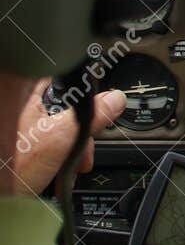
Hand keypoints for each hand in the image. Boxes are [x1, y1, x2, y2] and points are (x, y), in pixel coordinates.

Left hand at [12, 80, 125, 197]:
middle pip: (61, 105)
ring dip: (69, 145)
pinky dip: (54, 153)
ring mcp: (16, 125)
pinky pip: (43, 139)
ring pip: (53, 124)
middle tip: (83, 150)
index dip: (81, 91)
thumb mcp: (60, 139)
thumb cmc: (8, 170)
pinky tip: (57, 170)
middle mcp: (17, 104)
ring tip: (71, 167)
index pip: (61, 74)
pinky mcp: (16, 142)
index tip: (94, 108)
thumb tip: (115, 100)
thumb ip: (92, 116)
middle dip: (79, 130)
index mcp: (23, 92)